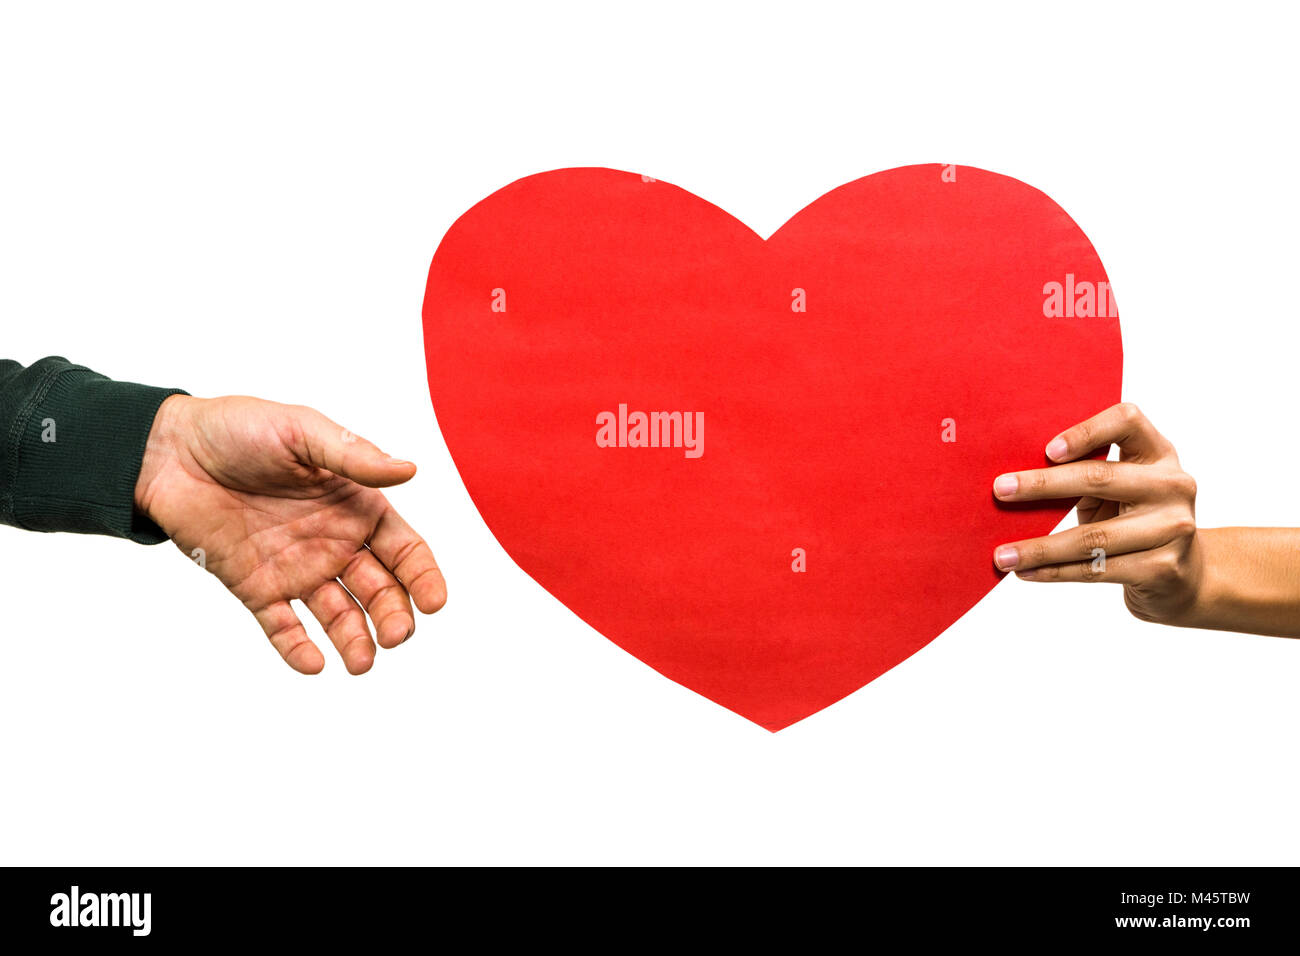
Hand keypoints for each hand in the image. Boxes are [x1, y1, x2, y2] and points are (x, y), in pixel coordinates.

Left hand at [134, 394, 446, 673]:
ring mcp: (297, 569)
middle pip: (380, 591)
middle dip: (394, 616)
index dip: (424, 577)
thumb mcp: (302, 431)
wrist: (169, 451)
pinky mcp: (256, 587)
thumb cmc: (240, 428)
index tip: (435, 602)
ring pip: (339, 616)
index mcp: (356, 506)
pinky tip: (314, 665)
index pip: (405, 550)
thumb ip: (354, 457)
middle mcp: (335, 543)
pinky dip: (298, 649)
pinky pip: (283, 627)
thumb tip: (409, 470)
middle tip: (396, 636)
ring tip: (361, 662)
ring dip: (355, 641)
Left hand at [991, 402, 1202, 624]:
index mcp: (1158, 453)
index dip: (1086, 431)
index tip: (1048, 449)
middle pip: (1099, 477)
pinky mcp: (1162, 567)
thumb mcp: (1117, 489)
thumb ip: (1083, 475)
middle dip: (1042, 484)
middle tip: (1000, 491)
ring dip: (1039, 547)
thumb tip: (1013, 481)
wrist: (1183, 576)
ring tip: (1002, 555)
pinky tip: (1026, 572)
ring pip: (1092, 537)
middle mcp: (1171, 485)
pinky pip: (1096, 569)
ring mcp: (1172, 528)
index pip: (1127, 421)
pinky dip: (1054, 572)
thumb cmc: (1133, 521)